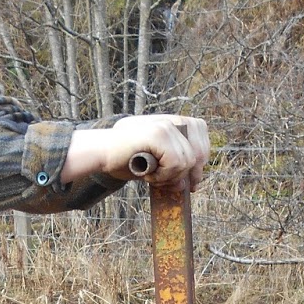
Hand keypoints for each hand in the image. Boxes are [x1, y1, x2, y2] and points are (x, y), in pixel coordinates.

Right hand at [63, 114, 209, 191]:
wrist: (101, 153)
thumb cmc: (125, 158)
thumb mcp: (156, 161)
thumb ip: (175, 165)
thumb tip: (191, 183)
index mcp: (174, 123)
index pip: (203, 141)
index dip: (200, 162)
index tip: (190, 180)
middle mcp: (172, 121)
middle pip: (199, 154)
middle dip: (188, 174)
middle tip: (166, 182)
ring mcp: (166, 125)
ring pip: (187, 162)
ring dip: (169, 176)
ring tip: (150, 175)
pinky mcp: (159, 134)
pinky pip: (176, 163)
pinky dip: (162, 176)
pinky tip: (147, 174)